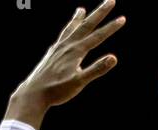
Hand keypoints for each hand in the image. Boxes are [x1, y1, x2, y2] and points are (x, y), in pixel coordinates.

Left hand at [8, 2, 122, 125]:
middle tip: (111, 0)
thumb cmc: (57, 90)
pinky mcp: (52, 53)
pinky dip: (67, 30)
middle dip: (100, 12)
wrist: (34, 93)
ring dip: (78, 18)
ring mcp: (58, 47)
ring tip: (81, 10)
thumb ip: (96, 69)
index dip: (111, 27)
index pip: (98, 36)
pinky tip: (67, 33)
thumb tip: (114, 58)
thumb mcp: (79, 82)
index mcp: (76, 51)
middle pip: (87, 25)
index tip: (123, 19)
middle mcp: (67, 45)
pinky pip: (62, 36)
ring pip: (71, 28)